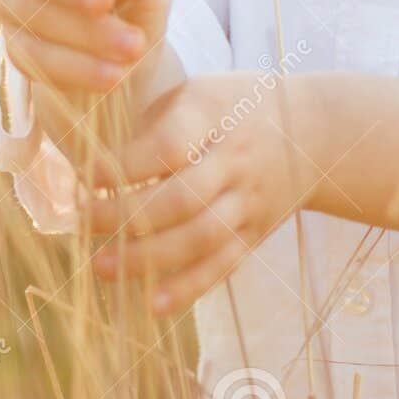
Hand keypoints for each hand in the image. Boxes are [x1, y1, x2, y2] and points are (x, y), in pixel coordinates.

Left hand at [82, 73, 320, 313]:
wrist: (315, 131)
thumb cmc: (236, 107)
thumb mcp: (198, 93)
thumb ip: (151, 125)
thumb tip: (93, 170)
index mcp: (214, 113)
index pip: (166, 146)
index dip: (122, 166)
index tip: (83, 178)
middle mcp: (235, 157)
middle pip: (181, 197)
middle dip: (125, 217)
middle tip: (83, 224)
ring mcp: (250, 199)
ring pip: (200, 237)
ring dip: (148, 258)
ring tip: (103, 268)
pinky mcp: (257, 232)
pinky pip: (223, 265)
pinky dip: (188, 288)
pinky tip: (152, 304)